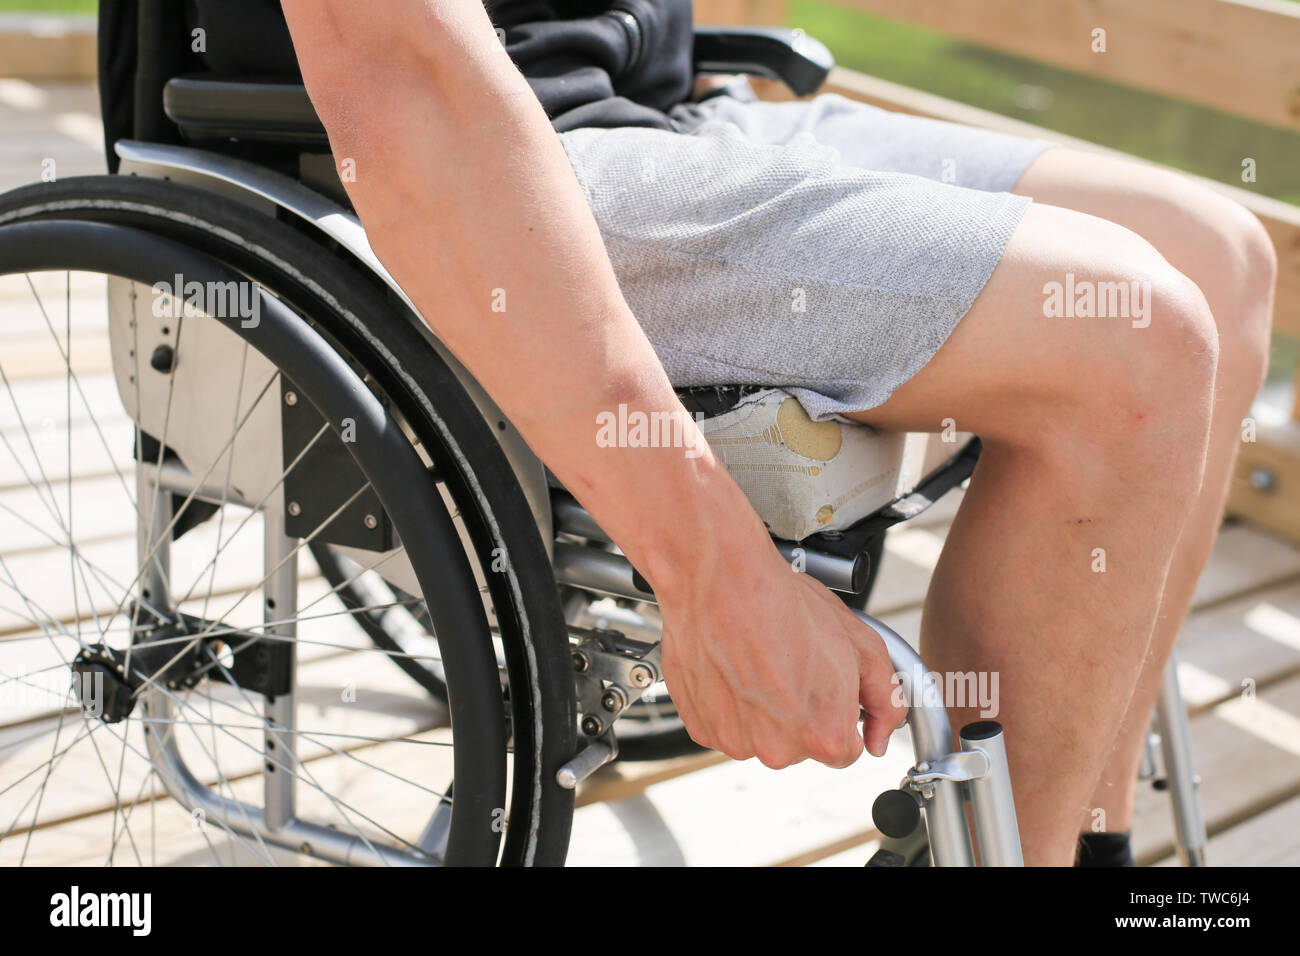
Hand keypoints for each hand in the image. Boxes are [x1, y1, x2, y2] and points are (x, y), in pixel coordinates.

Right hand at [656, 544, 907, 768]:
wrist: (720, 579)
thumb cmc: (784, 604)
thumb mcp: (862, 645)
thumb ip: (884, 702)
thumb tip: (880, 740)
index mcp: (823, 735)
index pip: (844, 749)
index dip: (839, 713)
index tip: (822, 684)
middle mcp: (777, 749)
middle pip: (800, 745)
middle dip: (800, 711)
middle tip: (789, 664)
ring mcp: (734, 741)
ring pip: (760, 737)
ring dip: (762, 709)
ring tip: (758, 662)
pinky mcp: (701, 726)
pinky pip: (724, 726)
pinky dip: (728, 704)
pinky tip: (733, 668)